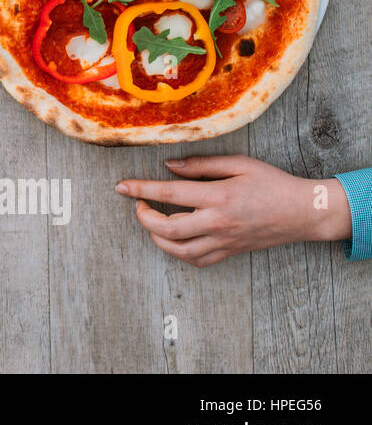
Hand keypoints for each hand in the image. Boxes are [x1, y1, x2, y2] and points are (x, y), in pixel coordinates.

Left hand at [116, 155, 350, 267]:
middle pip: (167, 228)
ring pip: (179, 250)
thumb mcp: (239, 163)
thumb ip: (202, 164)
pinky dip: (178, 252)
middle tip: (138, 204)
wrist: (304, 212)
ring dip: (157, 237)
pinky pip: (197, 260)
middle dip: (143, 217)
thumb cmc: (272, 183)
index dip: (140, 189)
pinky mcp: (230, 252)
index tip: (121, 186)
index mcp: (219, 196)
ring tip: (152, 221)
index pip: (169, 193)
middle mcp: (218, 222)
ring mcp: (224, 241)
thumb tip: (169, 166)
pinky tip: (174, 238)